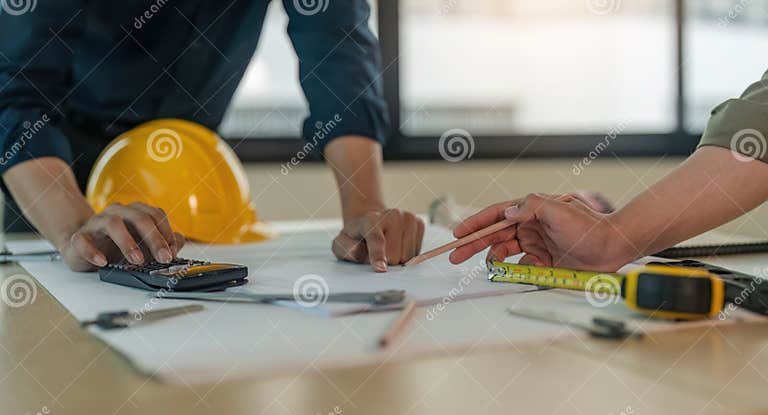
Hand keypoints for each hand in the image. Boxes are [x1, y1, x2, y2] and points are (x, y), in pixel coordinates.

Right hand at [60, 202, 184, 271]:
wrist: (85, 248)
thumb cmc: (118, 245)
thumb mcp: (145, 245)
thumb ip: (165, 242)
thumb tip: (178, 243)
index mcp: (135, 212)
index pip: (155, 215)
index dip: (166, 232)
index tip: (172, 251)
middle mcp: (117, 213)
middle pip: (139, 217)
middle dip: (154, 239)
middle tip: (163, 258)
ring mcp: (97, 223)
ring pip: (113, 224)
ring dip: (127, 242)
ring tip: (137, 260)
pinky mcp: (80, 237)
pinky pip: (83, 241)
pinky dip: (93, 252)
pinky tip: (102, 262)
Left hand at [332, 208, 424, 271]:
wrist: (373, 221)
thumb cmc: (357, 236)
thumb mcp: (341, 243)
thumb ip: (345, 249)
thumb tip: (360, 253)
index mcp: (370, 219)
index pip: (376, 239)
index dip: (377, 255)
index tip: (381, 269)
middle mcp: (392, 215)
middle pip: (394, 255)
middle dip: (386, 261)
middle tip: (378, 254)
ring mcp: (407, 217)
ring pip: (408, 256)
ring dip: (397, 258)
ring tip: (388, 248)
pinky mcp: (419, 223)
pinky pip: (417, 251)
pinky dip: (407, 253)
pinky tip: (399, 245)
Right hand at [449, 192, 622, 269]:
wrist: (612, 248)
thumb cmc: (588, 227)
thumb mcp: (558, 209)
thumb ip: (530, 206)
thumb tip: (506, 213)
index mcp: (530, 210)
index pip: (495, 216)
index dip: (474, 224)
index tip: (457, 234)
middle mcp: (529, 226)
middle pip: (493, 236)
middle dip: (473, 245)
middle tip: (455, 255)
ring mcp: (535, 245)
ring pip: (504, 254)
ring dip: (495, 261)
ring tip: (492, 268)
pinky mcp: (543, 263)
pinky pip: (521, 269)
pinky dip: (518, 272)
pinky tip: (526, 272)